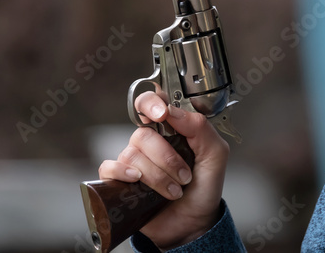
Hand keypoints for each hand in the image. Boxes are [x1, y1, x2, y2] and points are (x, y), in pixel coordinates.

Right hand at [98, 90, 229, 249]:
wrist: (194, 222)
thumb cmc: (203, 187)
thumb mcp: (215, 155)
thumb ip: (201, 128)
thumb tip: (174, 111)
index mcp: (171, 128)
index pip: (153, 102)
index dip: (152, 103)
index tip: (162, 115)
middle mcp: (149, 141)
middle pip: (143, 134)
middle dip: (166, 157)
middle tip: (184, 175)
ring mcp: (133, 160)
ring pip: (132, 155)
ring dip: (157, 176)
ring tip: (174, 191)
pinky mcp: (119, 180)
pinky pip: (109, 167)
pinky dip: (122, 173)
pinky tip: (138, 183)